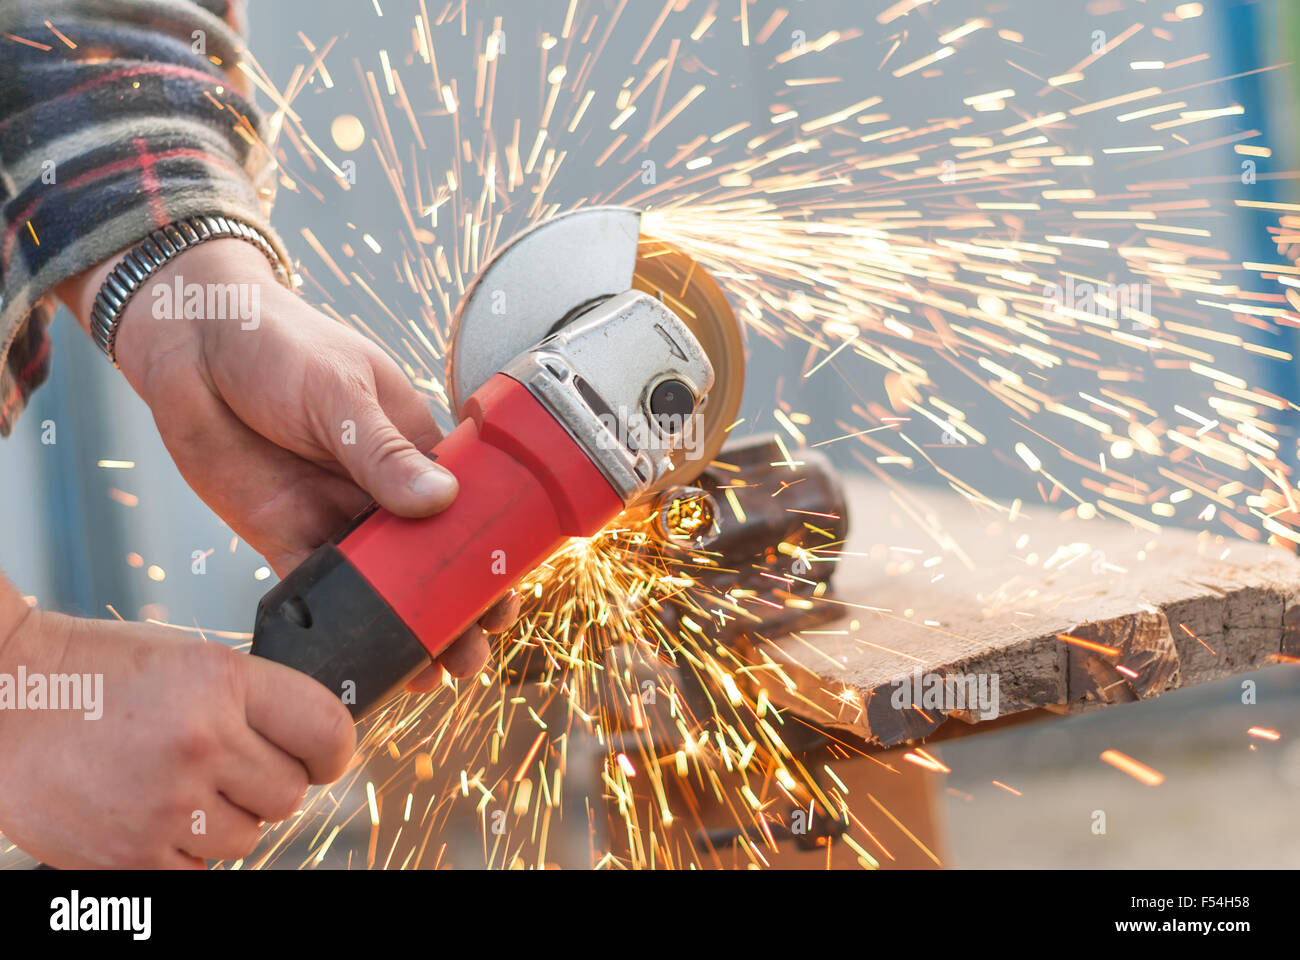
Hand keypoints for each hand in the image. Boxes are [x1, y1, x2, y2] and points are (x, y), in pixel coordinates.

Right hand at [0, 583, 354, 867]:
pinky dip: (185, 850)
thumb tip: (310, 743)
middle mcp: (200, 742)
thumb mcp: (189, 659)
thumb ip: (252, 700)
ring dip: (226, 818)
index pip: (325, 730)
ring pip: (248, 838)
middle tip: (231, 764)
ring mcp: (165, 804)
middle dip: (271, 783)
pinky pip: (198, 870)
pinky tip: (152, 811)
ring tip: (179, 784)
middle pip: (290, 794)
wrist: (1, 699)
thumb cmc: (97, 673)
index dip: (335, 750)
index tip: (327, 756)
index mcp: (222, 682)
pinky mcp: (129, 856)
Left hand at [58, 239, 517, 684]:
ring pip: (380, 589)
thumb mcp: (340, 390)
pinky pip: (317, 595)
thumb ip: (382, 452)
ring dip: (402, 631)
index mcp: (414, 449)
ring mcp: (336, 518)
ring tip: (425, 675)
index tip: (504, 601)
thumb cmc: (277, 343)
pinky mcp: (285, 539)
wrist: (190, 344)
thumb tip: (439, 500)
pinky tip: (354, 660)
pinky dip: (336, 629)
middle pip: (429, 563)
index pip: (468, 512)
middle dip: (454, 612)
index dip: (489, 560)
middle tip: (468, 655)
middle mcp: (382, 492)